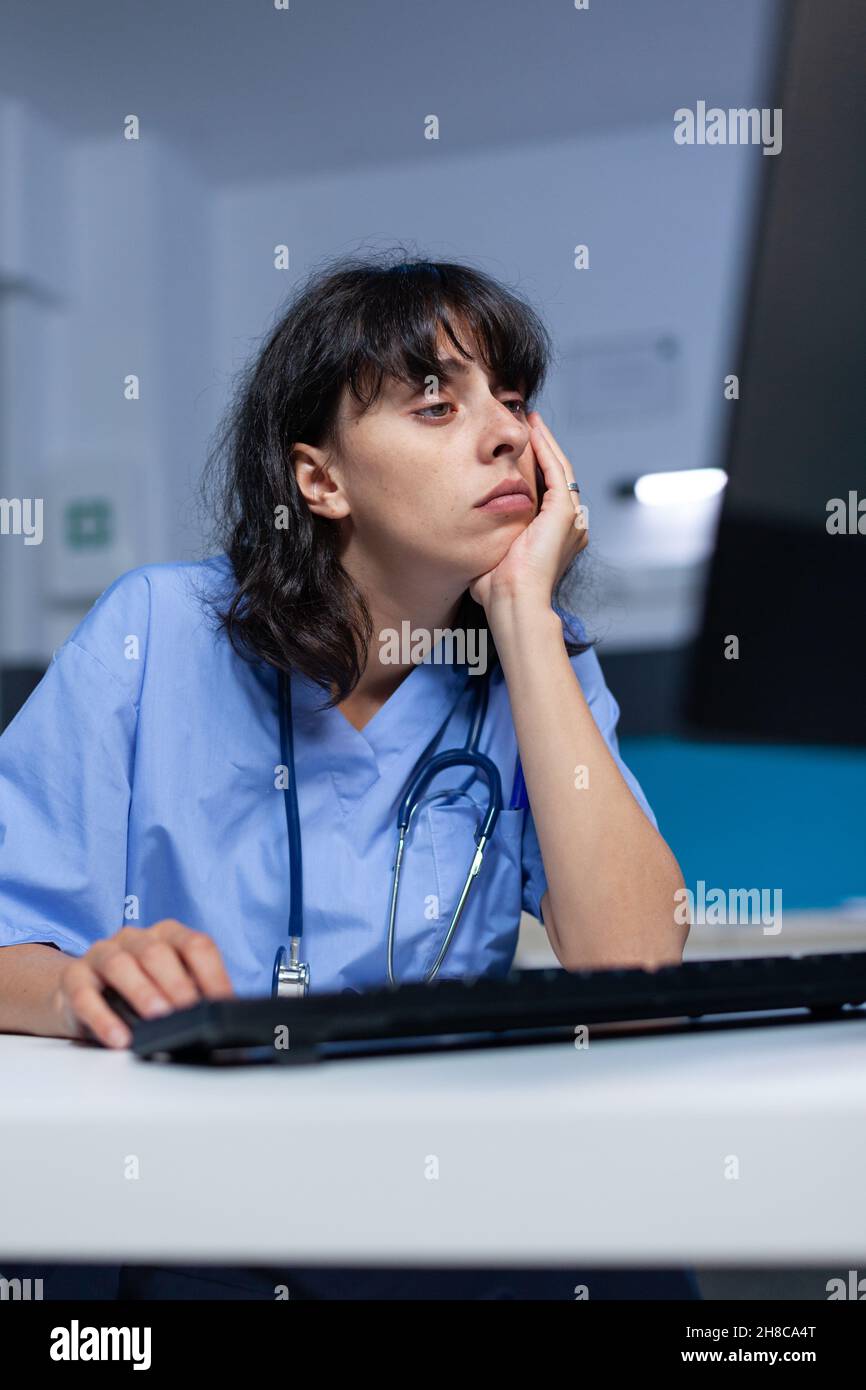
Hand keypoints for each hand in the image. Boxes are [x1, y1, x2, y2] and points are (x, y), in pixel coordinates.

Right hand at [52, 919, 234, 1048]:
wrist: (81, 992)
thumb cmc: (138, 992)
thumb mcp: (169, 988)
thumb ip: (192, 995)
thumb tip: (220, 1018)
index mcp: (166, 935)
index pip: (196, 945)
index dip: (212, 974)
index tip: (222, 1004)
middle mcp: (134, 938)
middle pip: (157, 952)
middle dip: (176, 983)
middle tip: (188, 1012)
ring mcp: (101, 954)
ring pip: (119, 965)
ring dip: (142, 992)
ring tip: (157, 1019)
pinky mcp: (74, 978)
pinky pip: (85, 995)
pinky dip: (103, 1018)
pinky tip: (120, 1038)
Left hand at [468, 411, 587, 616]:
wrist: (513, 603)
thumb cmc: (498, 590)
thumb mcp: (491, 554)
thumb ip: (486, 539)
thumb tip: (463, 530)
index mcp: (556, 536)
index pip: (548, 491)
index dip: (535, 466)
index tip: (519, 447)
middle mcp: (570, 525)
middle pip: (558, 475)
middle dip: (543, 447)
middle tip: (529, 422)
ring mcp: (571, 519)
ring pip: (560, 469)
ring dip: (546, 442)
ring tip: (532, 420)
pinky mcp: (565, 513)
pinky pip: (557, 472)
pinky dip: (546, 450)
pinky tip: (534, 433)